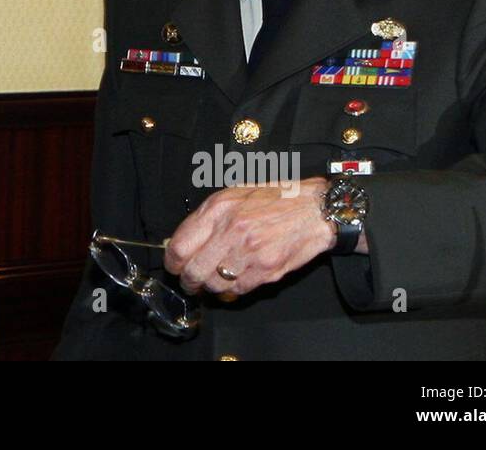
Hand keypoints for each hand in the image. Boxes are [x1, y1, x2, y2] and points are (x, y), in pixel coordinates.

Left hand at [164, 177, 355, 296]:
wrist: (313, 209)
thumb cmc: (273, 200)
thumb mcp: (233, 195)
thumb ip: (205, 219)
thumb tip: (180, 242)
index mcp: (218, 209)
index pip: (181, 246)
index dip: (172, 262)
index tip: (174, 266)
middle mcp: (231, 230)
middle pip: (194, 271)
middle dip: (188, 281)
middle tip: (190, 282)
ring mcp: (250, 252)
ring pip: (215, 284)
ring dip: (210, 287)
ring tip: (212, 282)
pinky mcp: (267, 269)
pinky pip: (238, 290)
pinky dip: (233, 290)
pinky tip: (234, 281)